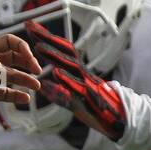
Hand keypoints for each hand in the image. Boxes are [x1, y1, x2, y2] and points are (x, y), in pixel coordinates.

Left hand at [0, 34, 41, 122]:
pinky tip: (25, 99)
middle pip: (14, 58)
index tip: (29, 58)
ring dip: (25, 80)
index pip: (8, 43)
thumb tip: (7, 67)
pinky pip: (6, 94)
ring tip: (36, 86)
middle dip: (27, 62)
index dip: (21, 47)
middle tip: (37, 70)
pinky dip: (16, 95)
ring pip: (13, 76)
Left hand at [22, 20, 126, 140]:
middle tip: (29, 26)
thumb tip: (45, 86)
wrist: (121, 123)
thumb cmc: (98, 110)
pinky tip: (56, 73)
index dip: (48, 38)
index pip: (63, 51)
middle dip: (47, 39)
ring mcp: (88, 87)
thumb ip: (61, 91)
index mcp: (80, 73)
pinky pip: (77, 89)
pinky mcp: (90, 101)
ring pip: (71, 67)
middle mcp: (85, 75)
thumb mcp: (77, 99)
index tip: (32, 26)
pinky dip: (66, 81)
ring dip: (55, 56)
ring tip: (38, 47)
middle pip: (66, 53)